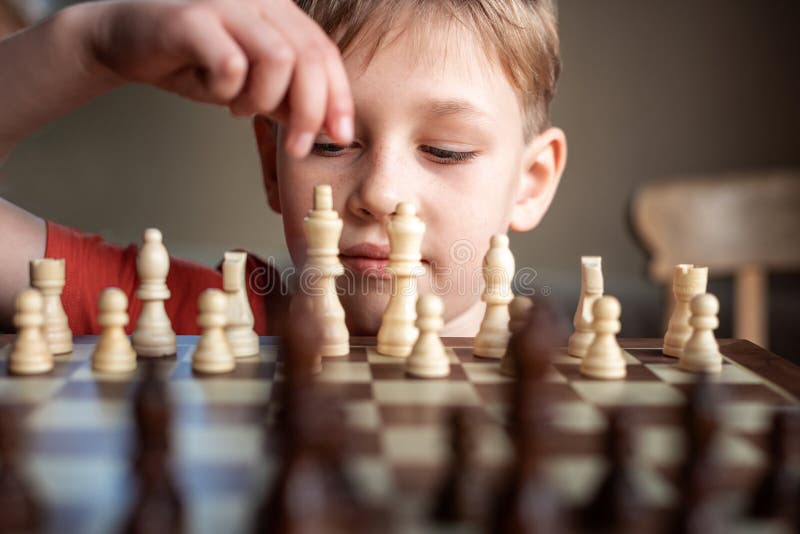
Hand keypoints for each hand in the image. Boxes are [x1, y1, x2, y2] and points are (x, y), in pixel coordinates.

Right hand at [87, 0, 353, 156]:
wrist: (125, 41)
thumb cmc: (192, 61)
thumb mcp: (251, 85)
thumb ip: (288, 97)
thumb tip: (326, 126)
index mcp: (279, 11)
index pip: (325, 53)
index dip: (339, 98)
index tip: (340, 136)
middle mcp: (259, 0)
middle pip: (309, 57)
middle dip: (310, 111)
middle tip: (297, 146)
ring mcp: (226, 4)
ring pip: (278, 60)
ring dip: (264, 100)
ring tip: (238, 107)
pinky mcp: (192, 18)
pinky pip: (231, 66)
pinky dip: (226, 91)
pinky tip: (211, 89)